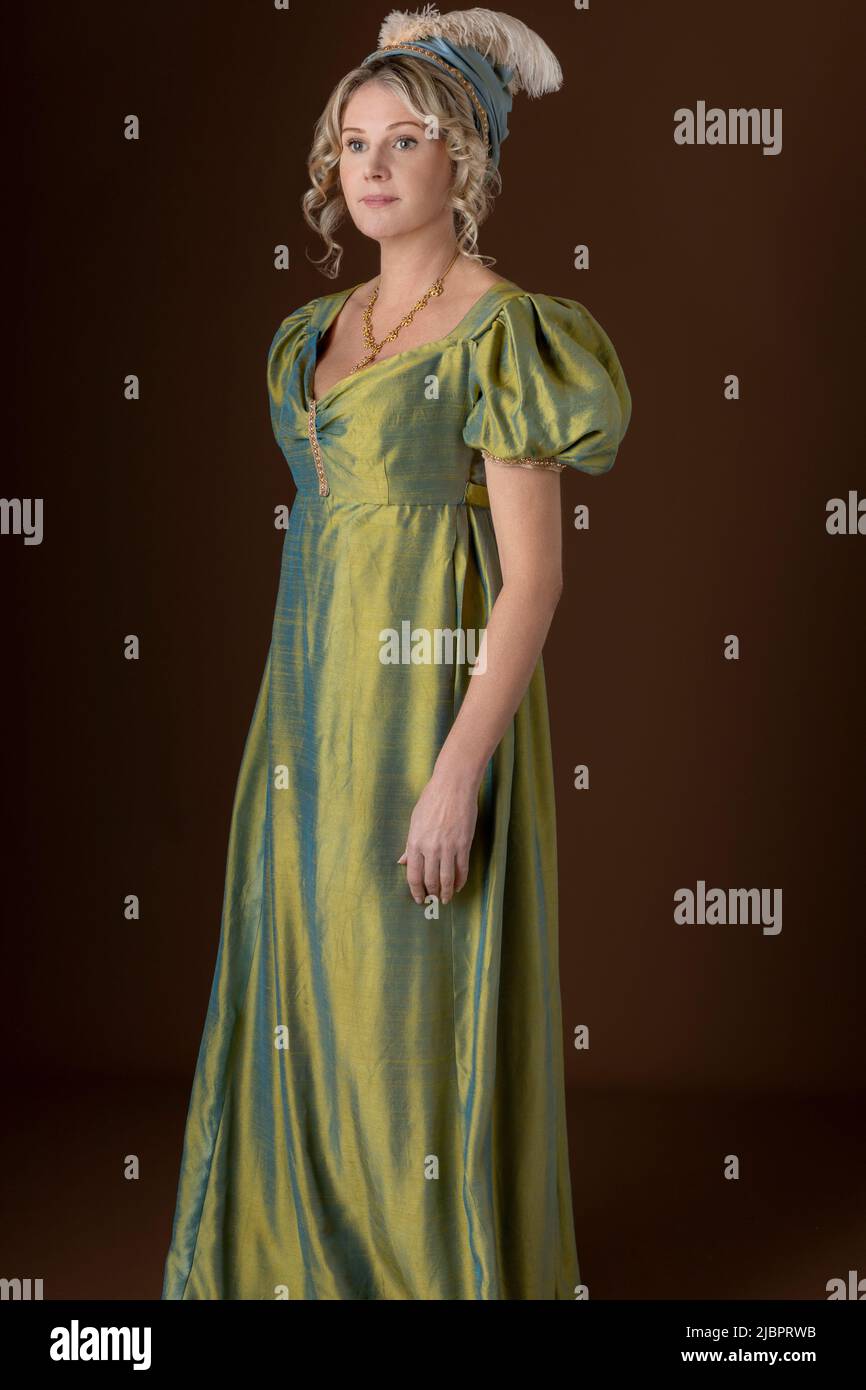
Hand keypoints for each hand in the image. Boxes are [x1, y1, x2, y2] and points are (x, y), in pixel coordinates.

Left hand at [397, 768, 478, 904]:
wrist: (453, 787)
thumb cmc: (431, 800)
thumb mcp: (415, 821)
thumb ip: (410, 845)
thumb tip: (402, 862)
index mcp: (415, 842)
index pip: (413, 875)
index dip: (416, 891)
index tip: (419, 899)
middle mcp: (430, 848)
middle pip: (430, 880)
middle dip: (432, 894)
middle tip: (433, 901)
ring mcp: (448, 847)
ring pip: (447, 878)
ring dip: (447, 892)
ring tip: (446, 899)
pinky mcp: (464, 844)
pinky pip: (462, 869)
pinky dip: (461, 881)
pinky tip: (459, 886)